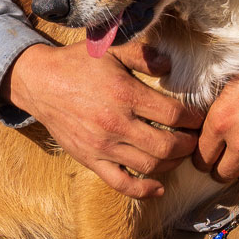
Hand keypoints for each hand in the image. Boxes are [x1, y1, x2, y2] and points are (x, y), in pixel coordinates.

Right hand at [5, 41, 199, 198]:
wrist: (40, 83)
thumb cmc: (78, 64)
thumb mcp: (111, 49)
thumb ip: (143, 55)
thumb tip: (170, 67)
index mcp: (124, 94)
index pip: (173, 115)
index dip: (193, 119)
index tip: (198, 118)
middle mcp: (115, 124)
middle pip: (167, 146)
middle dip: (188, 145)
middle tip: (194, 138)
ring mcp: (102, 146)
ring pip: (149, 166)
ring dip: (172, 164)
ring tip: (178, 154)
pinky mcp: (90, 160)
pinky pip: (121, 183)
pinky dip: (143, 190)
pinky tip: (158, 186)